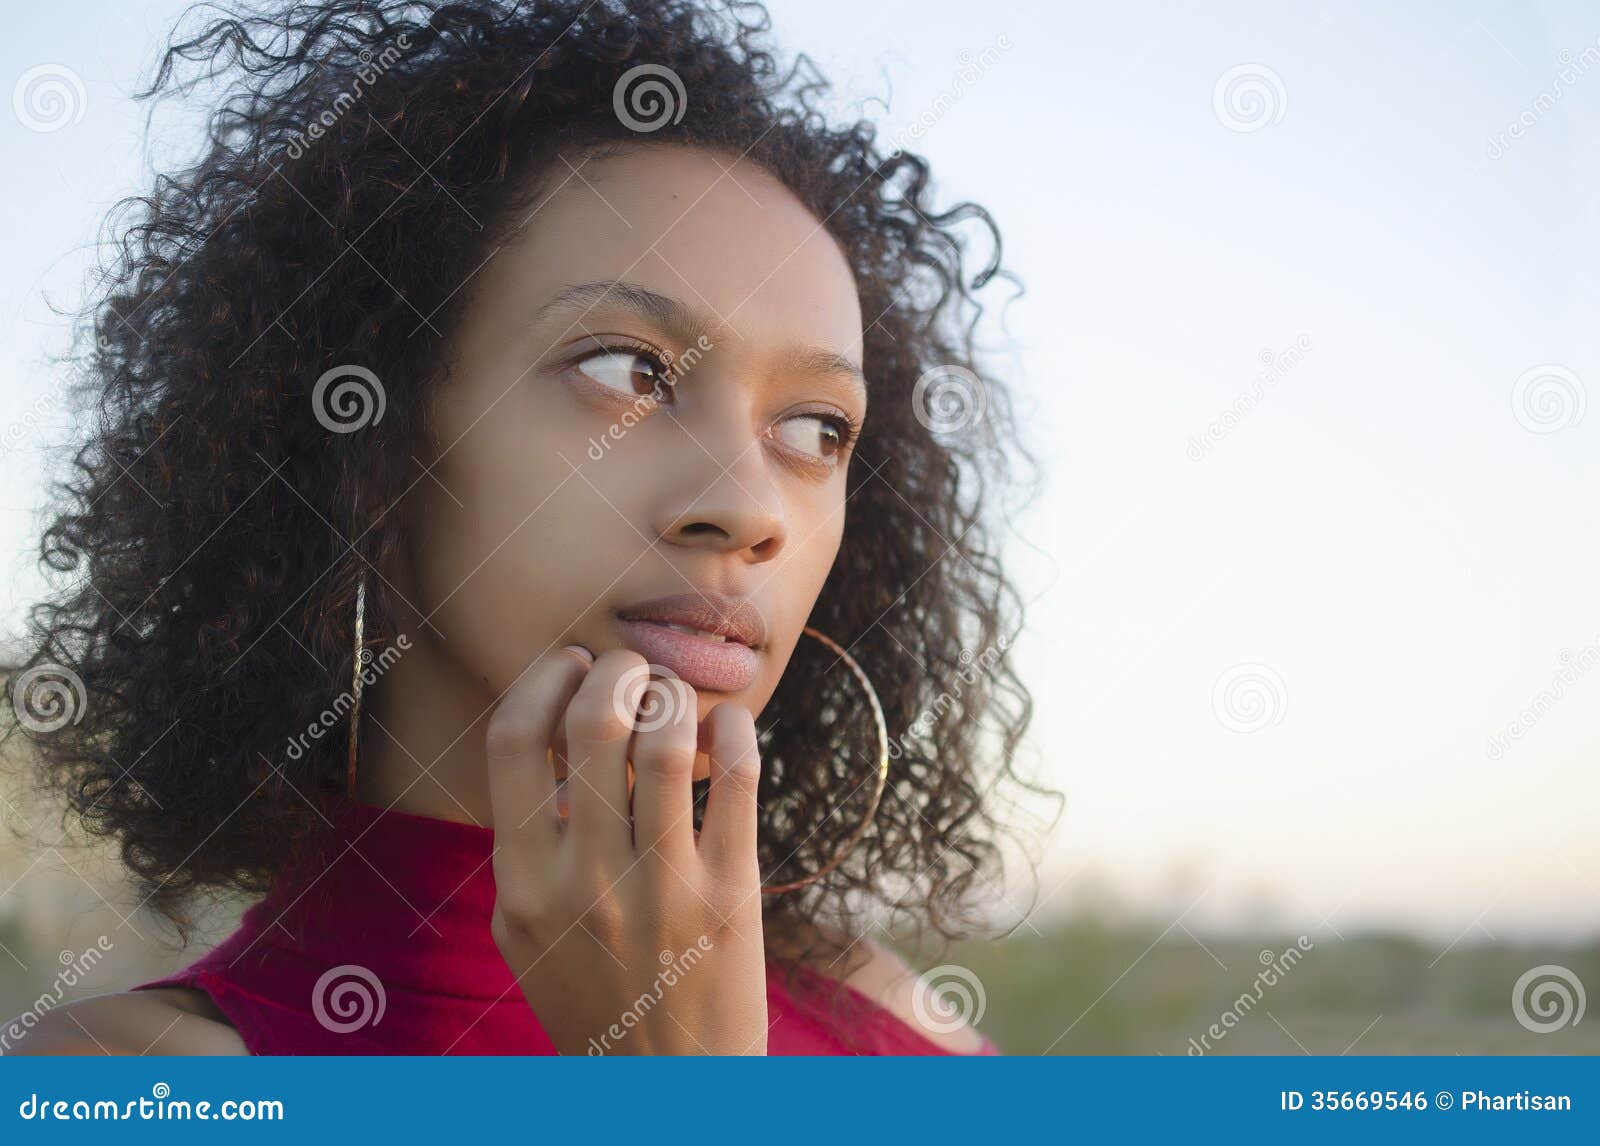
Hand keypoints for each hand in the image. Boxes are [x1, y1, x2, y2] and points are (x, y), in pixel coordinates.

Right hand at [485, 646, 768, 1054]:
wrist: (665, 1087)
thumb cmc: (592, 993)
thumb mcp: (524, 930)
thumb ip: (523, 842)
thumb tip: (550, 732)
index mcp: (523, 882)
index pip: (512, 740)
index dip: (542, 679)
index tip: (571, 666)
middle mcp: (587, 880)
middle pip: (595, 722)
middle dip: (618, 669)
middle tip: (633, 671)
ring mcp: (662, 887)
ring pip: (667, 740)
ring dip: (673, 694)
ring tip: (676, 698)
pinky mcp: (731, 894)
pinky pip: (737, 780)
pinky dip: (736, 729)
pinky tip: (730, 725)